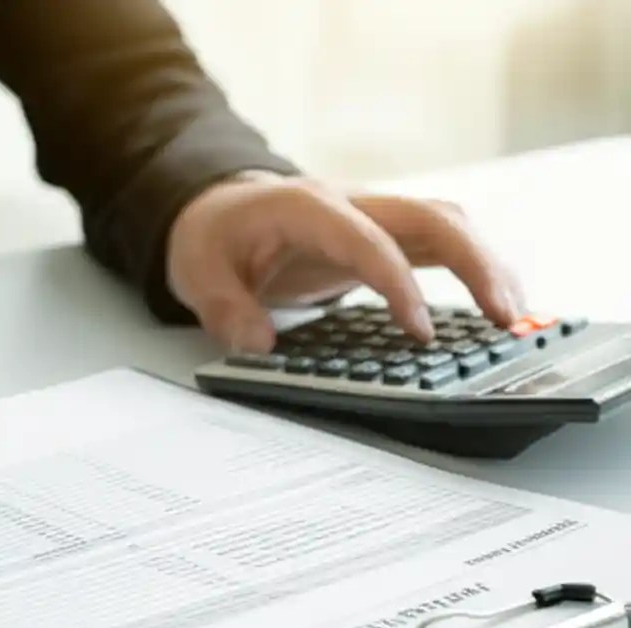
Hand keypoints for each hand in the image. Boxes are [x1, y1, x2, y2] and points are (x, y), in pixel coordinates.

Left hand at [166, 171, 523, 351]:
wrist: (216, 211)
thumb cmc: (212, 238)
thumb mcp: (196, 274)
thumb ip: (224, 309)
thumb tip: (258, 343)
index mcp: (305, 207)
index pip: (366, 239)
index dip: (397, 283)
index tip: (419, 332)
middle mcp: (349, 203)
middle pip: (429, 216)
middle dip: (473, 263)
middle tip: (501, 317)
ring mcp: (371, 215)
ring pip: (446, 224)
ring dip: (486, 264)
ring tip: (512, 317)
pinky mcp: (383, 234)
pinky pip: (440, 242)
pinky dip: (474, 268)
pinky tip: (496, 303)